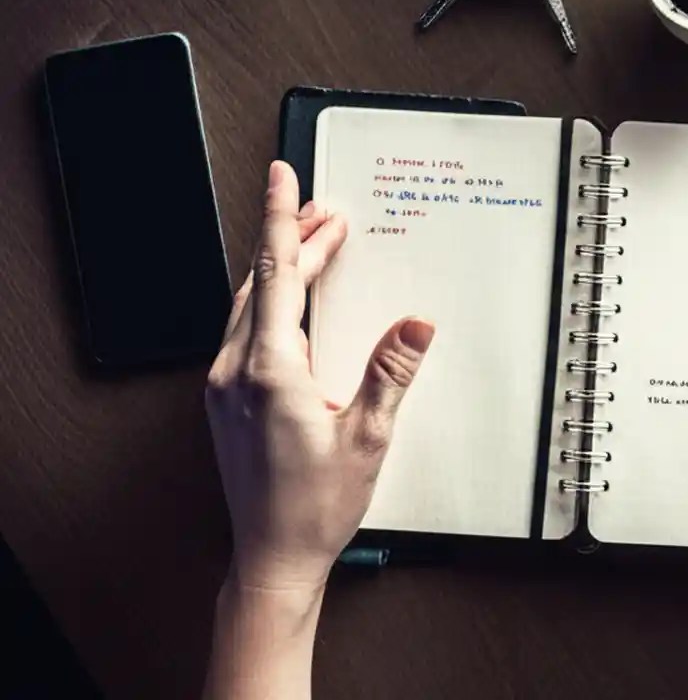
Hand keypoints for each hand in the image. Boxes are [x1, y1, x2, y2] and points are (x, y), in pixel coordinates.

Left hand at [206, 161, 434, 592]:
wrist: (273, 556)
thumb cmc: (314, 507)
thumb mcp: (368, 437)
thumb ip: (391, 373)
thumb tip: (417, 324)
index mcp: (270, 373)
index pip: (276, 275)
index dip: (282, 220)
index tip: (284, 176)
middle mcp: (236, 371)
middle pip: (263, 282)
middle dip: (294, 238)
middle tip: (327, 209)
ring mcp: (224, 384)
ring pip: (250, 304)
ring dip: (282, 269)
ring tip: (317, 244)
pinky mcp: (226, 398)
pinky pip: (245, 330)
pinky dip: (272, 301)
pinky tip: (294, 301)